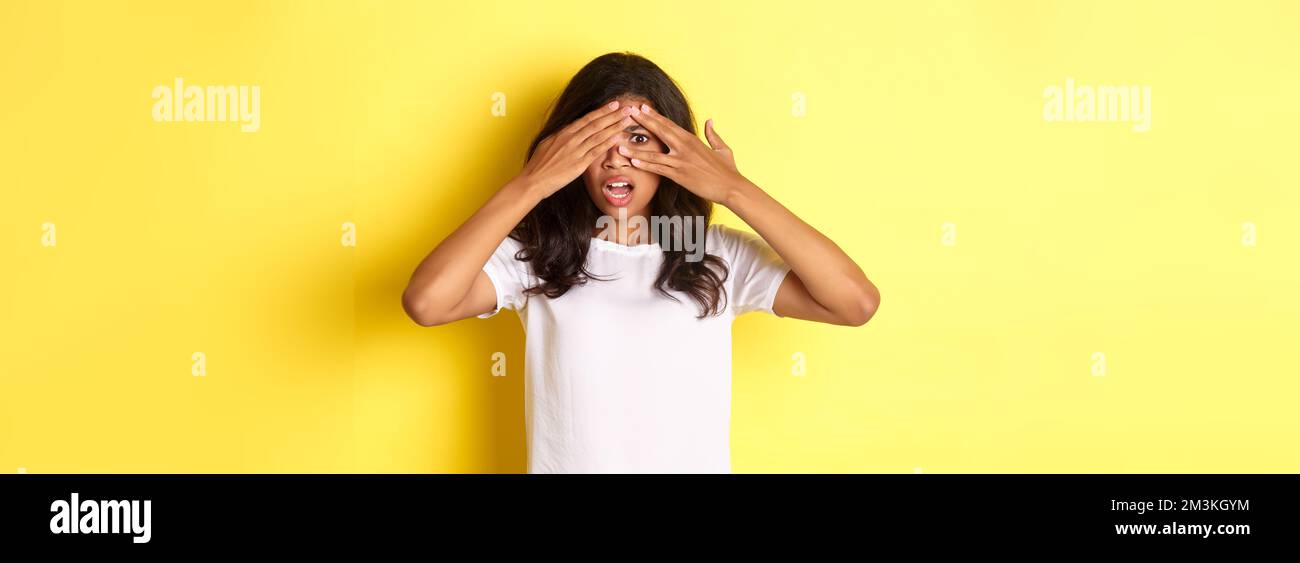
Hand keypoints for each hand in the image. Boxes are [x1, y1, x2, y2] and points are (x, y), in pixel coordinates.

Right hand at [517, 101, 635, 197]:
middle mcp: (571, 139)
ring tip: (627, 119)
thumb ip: (560, 137)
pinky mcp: (579, 164)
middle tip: (627, 107)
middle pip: (596, 123)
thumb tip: (569, 131)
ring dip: (615, 126)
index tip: (613, 104)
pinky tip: (618, 137)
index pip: (586, 119)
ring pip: (599, 135)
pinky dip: (607, 143)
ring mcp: (575, 151)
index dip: (602, 111)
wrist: (533, 181)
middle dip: (613, 115)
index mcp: (563, 133)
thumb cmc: (539, 165)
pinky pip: (596, 151)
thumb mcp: (548, 144)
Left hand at [619, 104, 747, 205]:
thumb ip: (712, 134)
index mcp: (692, 139)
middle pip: (660, 131)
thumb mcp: (722, 148)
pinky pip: (659, 169)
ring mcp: (681, 161)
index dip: (654, 115)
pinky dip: (645, 165)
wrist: (731, 187)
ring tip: (620, 143)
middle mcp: (685, 147)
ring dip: (636, 148)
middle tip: (628, 112)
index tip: (642, 107)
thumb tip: (709, 121)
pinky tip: (633, 162)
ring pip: (654, 153)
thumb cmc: (727, 169)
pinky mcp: (680, 176)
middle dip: (643, 121)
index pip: (669, 124)